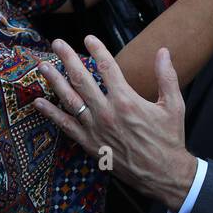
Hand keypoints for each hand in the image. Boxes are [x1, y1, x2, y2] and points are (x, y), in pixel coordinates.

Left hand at [34, 37, 196, 211]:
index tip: (88, 38)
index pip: (107, 67)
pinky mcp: (89, 143)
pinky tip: (38, 103)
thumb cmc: (169, 138)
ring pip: (69, 100)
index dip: (97, 49)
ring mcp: (95, 129)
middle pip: (82, 79)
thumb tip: (163, 51)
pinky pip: (66, 126)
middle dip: (68, 59)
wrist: (163, 174)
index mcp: (127, 100)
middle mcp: (106, 112)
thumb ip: (167, 76)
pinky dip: (51, 114)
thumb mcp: (174, 105)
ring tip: (43, 66)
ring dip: (54, 81)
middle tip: (57, 43)